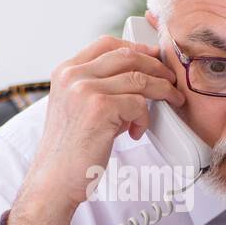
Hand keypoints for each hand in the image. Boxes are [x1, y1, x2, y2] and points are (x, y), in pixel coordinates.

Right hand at [7, 35, 183, 224]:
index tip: (154, 57)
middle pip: (127, 55)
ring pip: (139, 78)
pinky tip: (137, 132)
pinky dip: (144, 119)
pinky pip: (139, 103)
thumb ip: (99, 87)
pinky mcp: (100, 107)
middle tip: (171, 81)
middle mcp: (72, 75)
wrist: (54, 181)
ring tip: (171, 102)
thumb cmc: (70, 150)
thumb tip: (139, 77)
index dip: (136, 47)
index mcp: (65, 72)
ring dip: (162, 90)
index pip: (106, 43)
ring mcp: (84, 89)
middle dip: (156, 67)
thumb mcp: (76, 108)